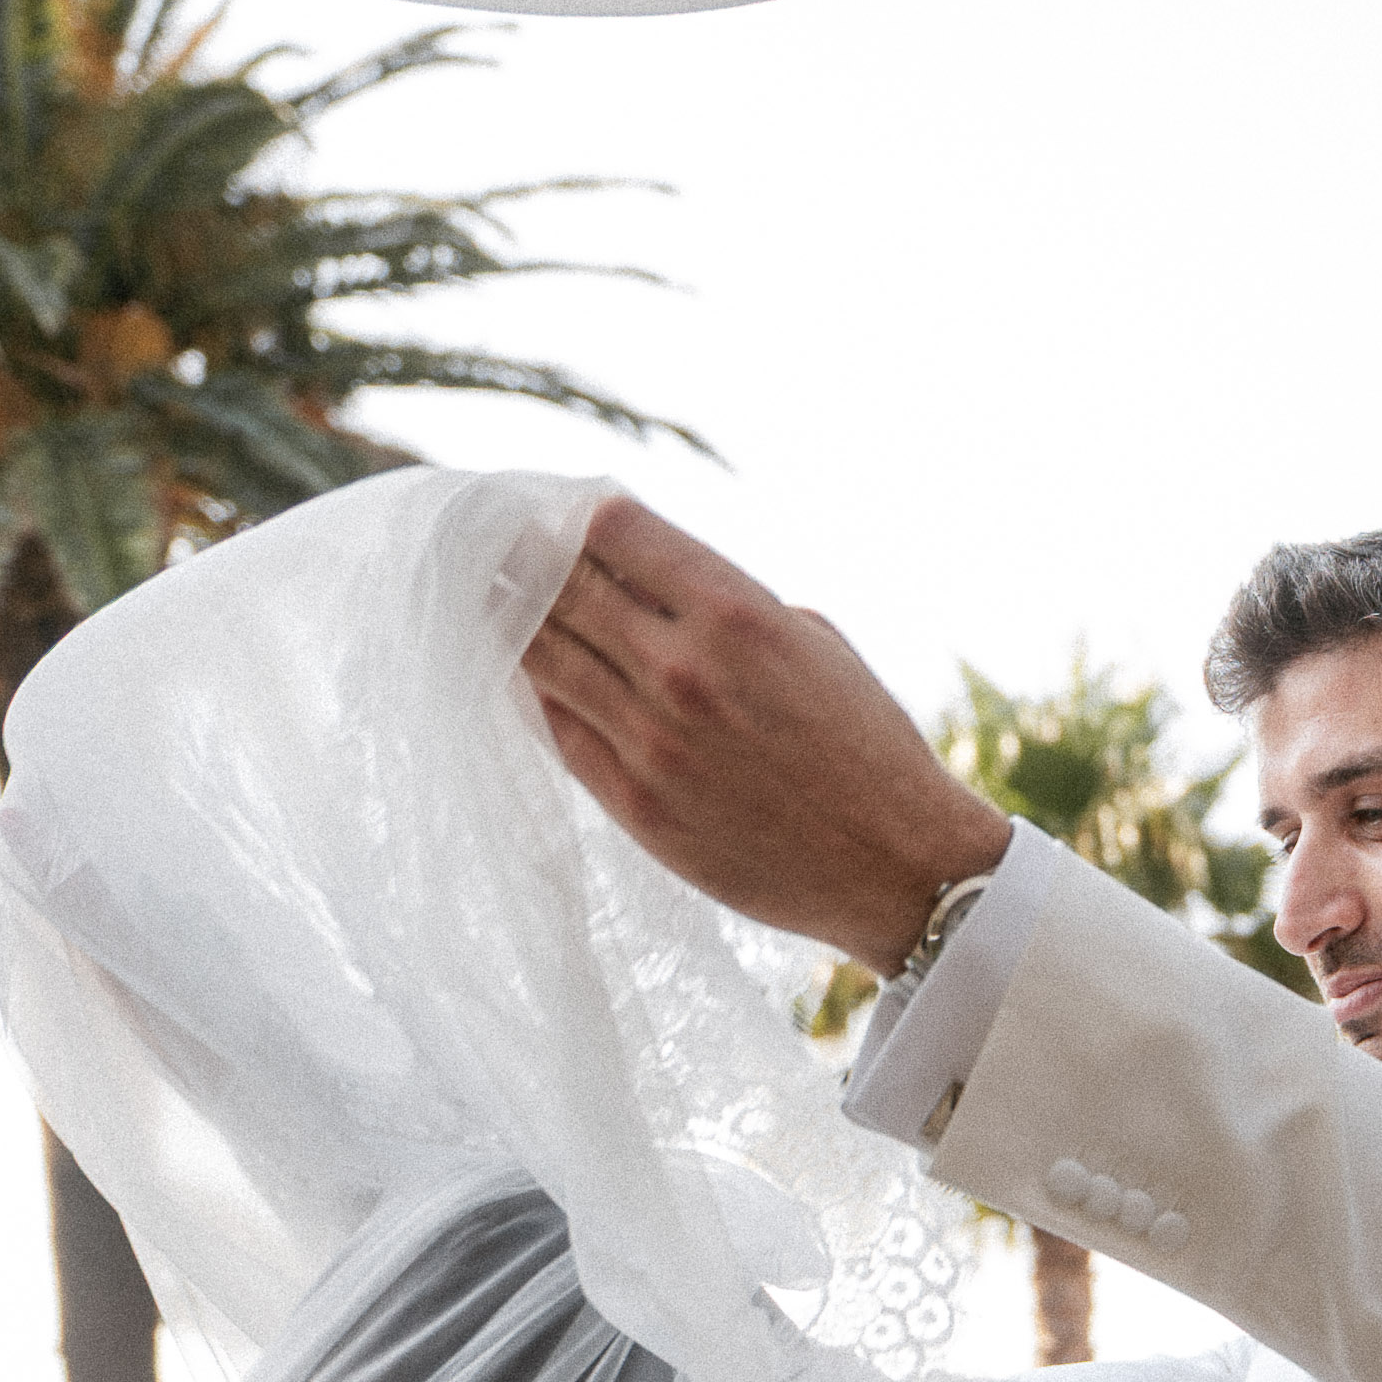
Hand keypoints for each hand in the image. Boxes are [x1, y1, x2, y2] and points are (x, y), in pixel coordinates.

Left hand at [527, 500, 1009, 969]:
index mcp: (737, 614)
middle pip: (560, 586)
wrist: (898, 867)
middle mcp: (684, 670)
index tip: (553, 515)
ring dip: (508, 623)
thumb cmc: (868, 748)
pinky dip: (534, 695)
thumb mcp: (813, 643)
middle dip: (520, 561)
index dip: (572, 514)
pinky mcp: (637, 806)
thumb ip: (725, 609)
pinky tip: (520, 675)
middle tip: (489, 549)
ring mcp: (652, 742)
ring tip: (483, 601)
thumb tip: (646, 588)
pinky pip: (558, 731)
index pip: (611, 530)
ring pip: (543, 658)